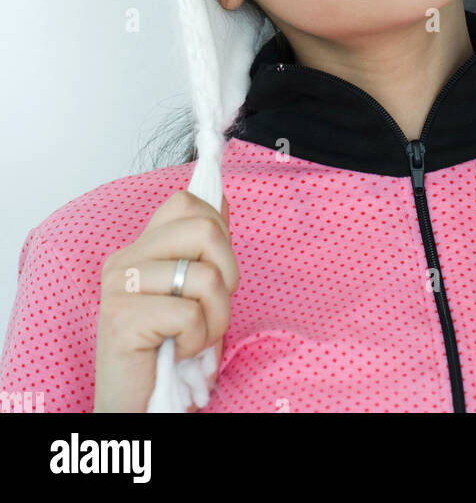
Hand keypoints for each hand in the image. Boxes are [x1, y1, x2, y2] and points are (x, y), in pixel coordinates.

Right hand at [93, 190, 237, 412]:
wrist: (138, 405)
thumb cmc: (170, 350)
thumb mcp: (193, 291)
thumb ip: (202, 249)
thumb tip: (222, 199)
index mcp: (140, 247)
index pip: (186, 202)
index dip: (218, 230)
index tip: (215, 270)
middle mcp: (125, 259)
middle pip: (205, 230)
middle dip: (228, 275)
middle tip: (210, 309)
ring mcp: (119, 286)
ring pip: (206, 277)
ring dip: (216, 318)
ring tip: (193, 338)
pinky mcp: (121, 318)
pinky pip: (189, 315)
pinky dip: (196, 340)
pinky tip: (175, 351)